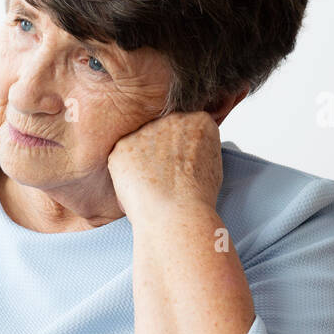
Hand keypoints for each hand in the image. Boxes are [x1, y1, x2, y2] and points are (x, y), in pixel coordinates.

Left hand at [106, 111, 223, 217]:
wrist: (176, 215)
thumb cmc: (196, 199)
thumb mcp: (212, 165)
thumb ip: (197, 147)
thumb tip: (185, 148)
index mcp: (199, 121)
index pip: (189, 128)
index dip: (184, 152)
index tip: (185, 168)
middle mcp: (173, 119)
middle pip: (163, 132)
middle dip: (162, 152)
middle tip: (167, 179)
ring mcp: (145, 130)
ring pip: (140, 143)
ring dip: (142, 161)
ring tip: (154, 186)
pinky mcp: (122, 145)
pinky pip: (122, 157)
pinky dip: (126, 173)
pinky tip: (139, 189)